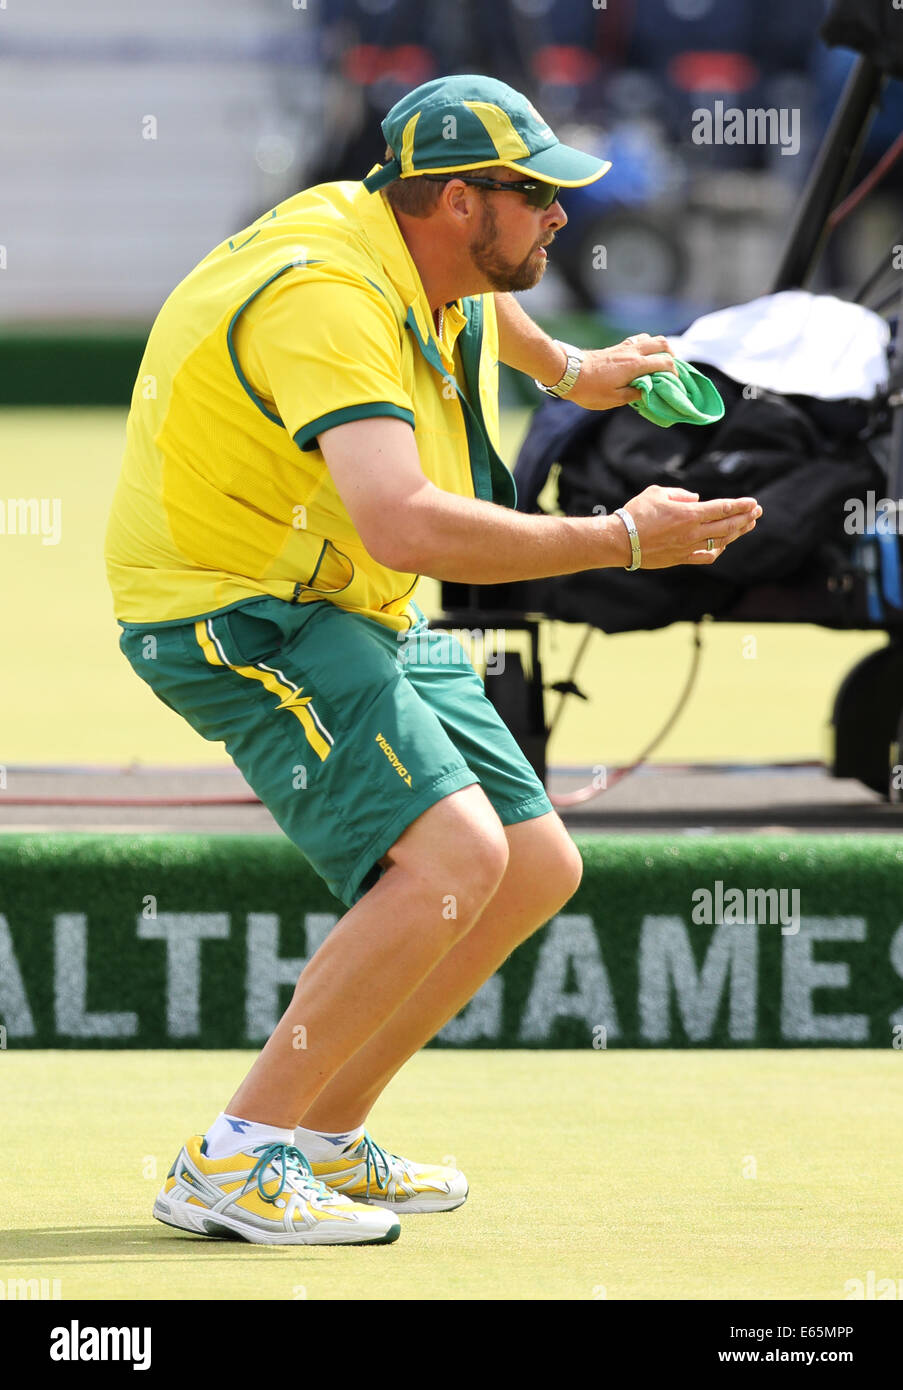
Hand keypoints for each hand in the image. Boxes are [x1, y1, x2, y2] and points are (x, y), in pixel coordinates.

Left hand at [568, 332, 677, 410]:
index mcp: (635, 366)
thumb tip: (649, 391)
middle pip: (662, 343)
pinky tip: (642, 357)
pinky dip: (646, 346)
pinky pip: (638, 340)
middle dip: (671, 355)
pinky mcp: (617, 347)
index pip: (665, 363)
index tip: (675, 383)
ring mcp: (624, 347)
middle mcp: (633, 352)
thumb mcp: (614, 399)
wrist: (568, 373)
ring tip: (658, 362)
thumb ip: (634, 395)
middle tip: (670, 369)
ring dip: (659, 348)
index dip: (675, 373)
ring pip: (650, 338)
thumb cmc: (590, 390)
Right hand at [608, 486, 761, 568]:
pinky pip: (705, 556)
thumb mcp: (657, 493)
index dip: (740, 505)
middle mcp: (693, 533)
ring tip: (747, 526)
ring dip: (736, 533)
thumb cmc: (636, 513)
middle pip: (727, 526)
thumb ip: (680, 494)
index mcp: (689, 514)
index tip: (753, 502)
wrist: (620, 541)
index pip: (722, 508)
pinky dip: (717, 550)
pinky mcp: (680, 559)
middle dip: (744, 518)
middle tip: (757, 513)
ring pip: (720, 542)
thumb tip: (695, 499)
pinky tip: (723, 545)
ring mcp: (688, 548)